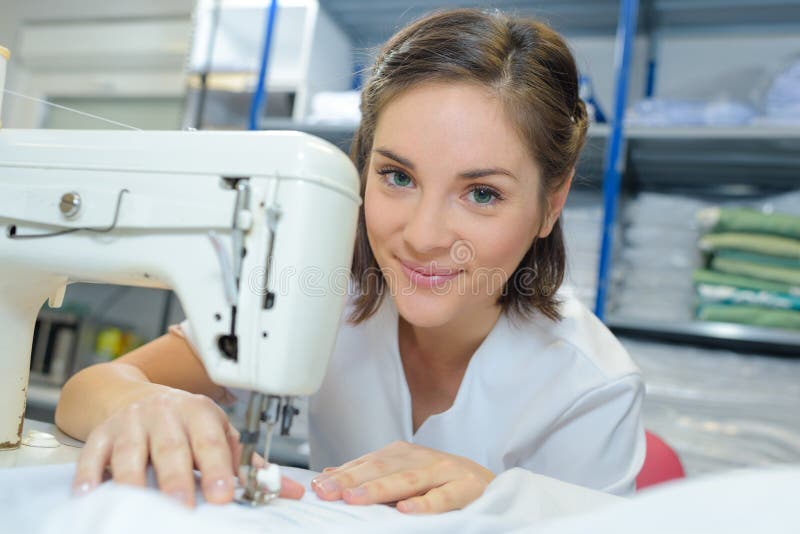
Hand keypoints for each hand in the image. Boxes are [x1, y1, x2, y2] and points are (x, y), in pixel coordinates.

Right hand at [71, 388, 303, 505]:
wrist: (133, 396)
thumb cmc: (184, 423)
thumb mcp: (217, 433)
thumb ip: (249, 466)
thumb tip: (289, 492)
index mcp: (200, 412)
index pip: (211, 440)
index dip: (217, 467)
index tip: (222, 494)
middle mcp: (165, 412)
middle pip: (172, 448)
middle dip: (178, 479)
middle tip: (183, 507)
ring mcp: (131, 422)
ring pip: (132, 452)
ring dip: (135, 480)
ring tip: (139, 507)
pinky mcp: (101, 435)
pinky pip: (93, 454)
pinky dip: (90, 474)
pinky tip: (89, 494)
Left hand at [310, 441, 494, 513]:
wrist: (488, 483)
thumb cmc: (440, 482)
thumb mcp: (403, 476)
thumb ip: (369, 476)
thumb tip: (328, 476)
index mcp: (403, 454)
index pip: (367, 463)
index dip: (342, 474)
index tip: (318, 487)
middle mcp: (421, 458)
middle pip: (383, 468)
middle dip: (353, 480)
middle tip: (328, 492)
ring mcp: (445, 470)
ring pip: (409, 479)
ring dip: (381, 489)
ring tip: (356, 498)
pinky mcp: (467, 486)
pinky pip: (445, 496)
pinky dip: (426, 503)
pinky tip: (407, 509)